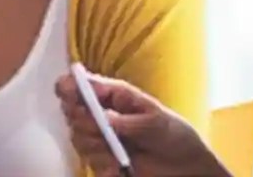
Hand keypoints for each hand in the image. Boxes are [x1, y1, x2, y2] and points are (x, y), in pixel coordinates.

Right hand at [55, 71, 227, 176]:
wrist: (185, 168)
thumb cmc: (174, 135)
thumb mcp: (156, 122)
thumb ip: (129, 121)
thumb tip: (104, 119)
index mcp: (113, 96)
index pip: (82, 84)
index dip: (69, 85)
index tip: (67, 92)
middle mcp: (101, 115)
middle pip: (72, 111)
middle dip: (82, 120)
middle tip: (101, 130)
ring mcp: (100, 138)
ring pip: (78, 137)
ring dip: (94, 146)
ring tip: (118, 155)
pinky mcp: (101, 160)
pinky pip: (89, 161)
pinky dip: (101, 164)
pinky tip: (117, 168)